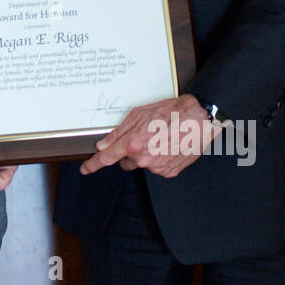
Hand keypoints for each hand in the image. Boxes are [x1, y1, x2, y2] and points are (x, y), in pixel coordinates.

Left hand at [80, 94, 212, 178]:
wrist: (199, 119)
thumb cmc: (170, 112)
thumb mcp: (138, 114)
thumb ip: (118, 132)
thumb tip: (103, 145)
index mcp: (133, 144)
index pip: (106, 158)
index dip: (93, 164)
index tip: (85, 169)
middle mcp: (144, 159)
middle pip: (126, 162)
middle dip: (129, 152)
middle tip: (143, 137)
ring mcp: (158, 168)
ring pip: (143, 164)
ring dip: (146, 155)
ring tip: (160, 138)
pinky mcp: (170, 172)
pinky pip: (157, 167)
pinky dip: (160, 159)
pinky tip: (168, 146)